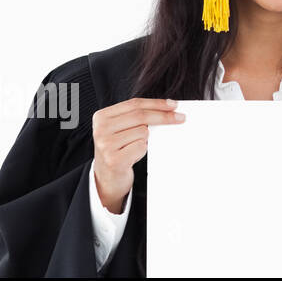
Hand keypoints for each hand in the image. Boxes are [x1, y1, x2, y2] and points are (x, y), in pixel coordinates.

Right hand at [92, 97, 183, 212]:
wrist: (107, 177)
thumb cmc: (119, 148)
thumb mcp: (122, 128)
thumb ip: (137, 116)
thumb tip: (169, 109)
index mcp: (102, 116)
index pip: (135, 104)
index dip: (157, 103)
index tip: (174, 105)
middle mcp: (100, 129)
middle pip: (141, 116)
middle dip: (164, 116)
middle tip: (181, 118)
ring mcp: (105, 144)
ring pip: (143, 132)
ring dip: (146, 139)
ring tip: (133, 147)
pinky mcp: (114, 159)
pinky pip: (141, 147)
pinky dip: (142, 150)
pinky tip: (132, 156)